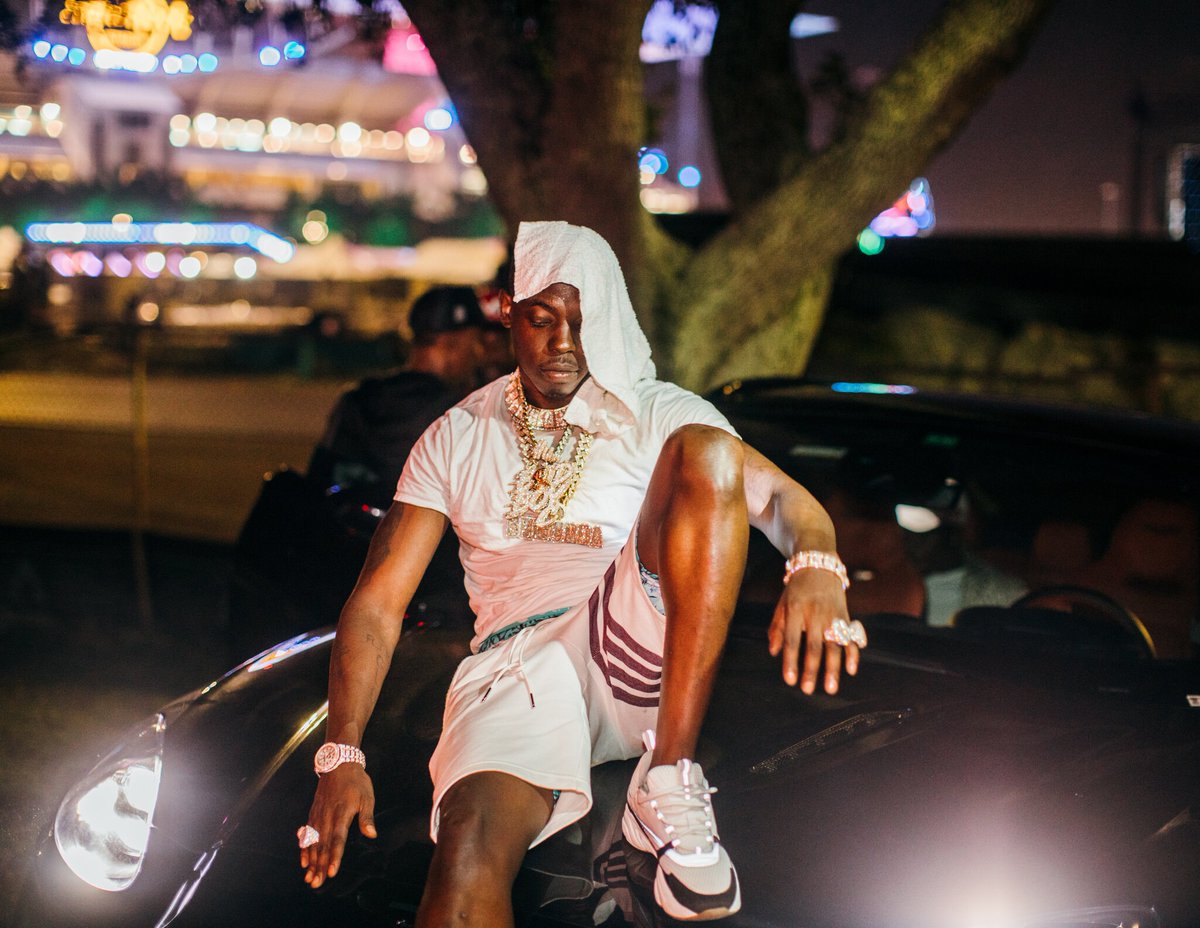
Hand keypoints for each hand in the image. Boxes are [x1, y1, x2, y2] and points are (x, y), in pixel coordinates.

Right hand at [300, 764, 376, 888]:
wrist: (338, 764)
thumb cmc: (356, 782)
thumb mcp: (367, 797)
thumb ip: (367, 817)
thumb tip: (372, 834)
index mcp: (341, 813)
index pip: (337, 839)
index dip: (334, 856)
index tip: (331, 872)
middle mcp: (327, 816)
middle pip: (322, 845)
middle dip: (319, 866)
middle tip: (317, 883)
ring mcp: (318, 815)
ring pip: (313, 842)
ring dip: (311, 862)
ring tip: (309, 878)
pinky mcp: (313, 814)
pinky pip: (307, 834)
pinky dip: (304, 849)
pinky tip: (304, 861)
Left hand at [767, 568, 862, 693]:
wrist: (819, 565)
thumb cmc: (796, 588)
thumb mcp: (782, 603)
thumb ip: (777, 627)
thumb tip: (773, 652)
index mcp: (795, 610)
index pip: (792, 640)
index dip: (791, 661)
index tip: (790, 681)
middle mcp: (815, 613)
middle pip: (813, 646)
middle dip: (811, 670)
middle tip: (807, 690)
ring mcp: (832, 615)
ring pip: (834, 646)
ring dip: (833, 669)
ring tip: (830, 688)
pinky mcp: (846, 615)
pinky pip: (851, 637)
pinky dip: (853, 654)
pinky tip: (851, 670)